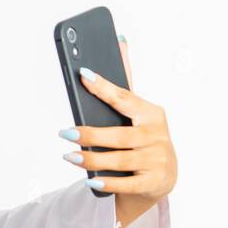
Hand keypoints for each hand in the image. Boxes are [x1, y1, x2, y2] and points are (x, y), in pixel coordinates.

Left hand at [62, 38, 176, 227]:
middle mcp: (156, 136)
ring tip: (69, 156)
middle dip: (90, 134)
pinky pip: (126, 184)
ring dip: (92, 158)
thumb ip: (126, 84)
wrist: (162, 177)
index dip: (104, 87)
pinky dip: (107, 183)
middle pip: (119, 135)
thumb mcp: (138, 113)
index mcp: (152, 114)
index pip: (124, 98)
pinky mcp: (152, 182)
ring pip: (119, 160)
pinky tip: (90, 179)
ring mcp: (156, 160)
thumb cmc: (143, 138)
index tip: (84, 75)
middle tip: (65, 133)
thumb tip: (120, 42)